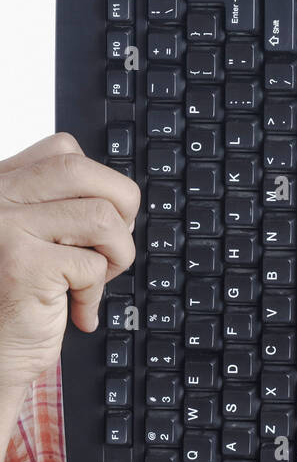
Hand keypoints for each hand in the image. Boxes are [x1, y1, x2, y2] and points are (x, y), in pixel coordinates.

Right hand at [0, 133, 139, 394]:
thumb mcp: (27, 237)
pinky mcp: (23, 265)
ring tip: (100, 277)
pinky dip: (96, 291)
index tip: (104, 211)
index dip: (98, 179)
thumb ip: (55, 206)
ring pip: (100, 217)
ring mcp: (6, 229)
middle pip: (82, 171)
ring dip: (117, 252)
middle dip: (121, 203)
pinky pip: (92, 263)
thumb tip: (118, 193)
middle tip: (118, 239)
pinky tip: (78, 310)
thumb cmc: (9, 301)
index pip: (62, 151)